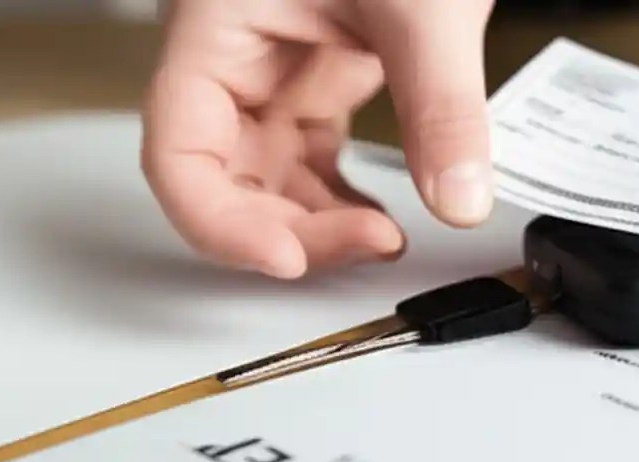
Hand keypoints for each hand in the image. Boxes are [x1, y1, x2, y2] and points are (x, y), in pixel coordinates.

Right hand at [141, 0, 495, 278]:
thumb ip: (441, 106)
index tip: (286, 260)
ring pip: (268, 172)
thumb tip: (458, 198)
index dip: (219, 221)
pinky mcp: (323, 70)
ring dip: (314, 220)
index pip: (181, 151)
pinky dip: (340, 194)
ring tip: (381, 238)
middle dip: (285, 227)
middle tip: (364, 247)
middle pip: (225, 174)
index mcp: (219, 25)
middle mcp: (237, 52)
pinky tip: (380, 213)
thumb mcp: (422, 5)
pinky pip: (312, 153)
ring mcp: (278, 64)